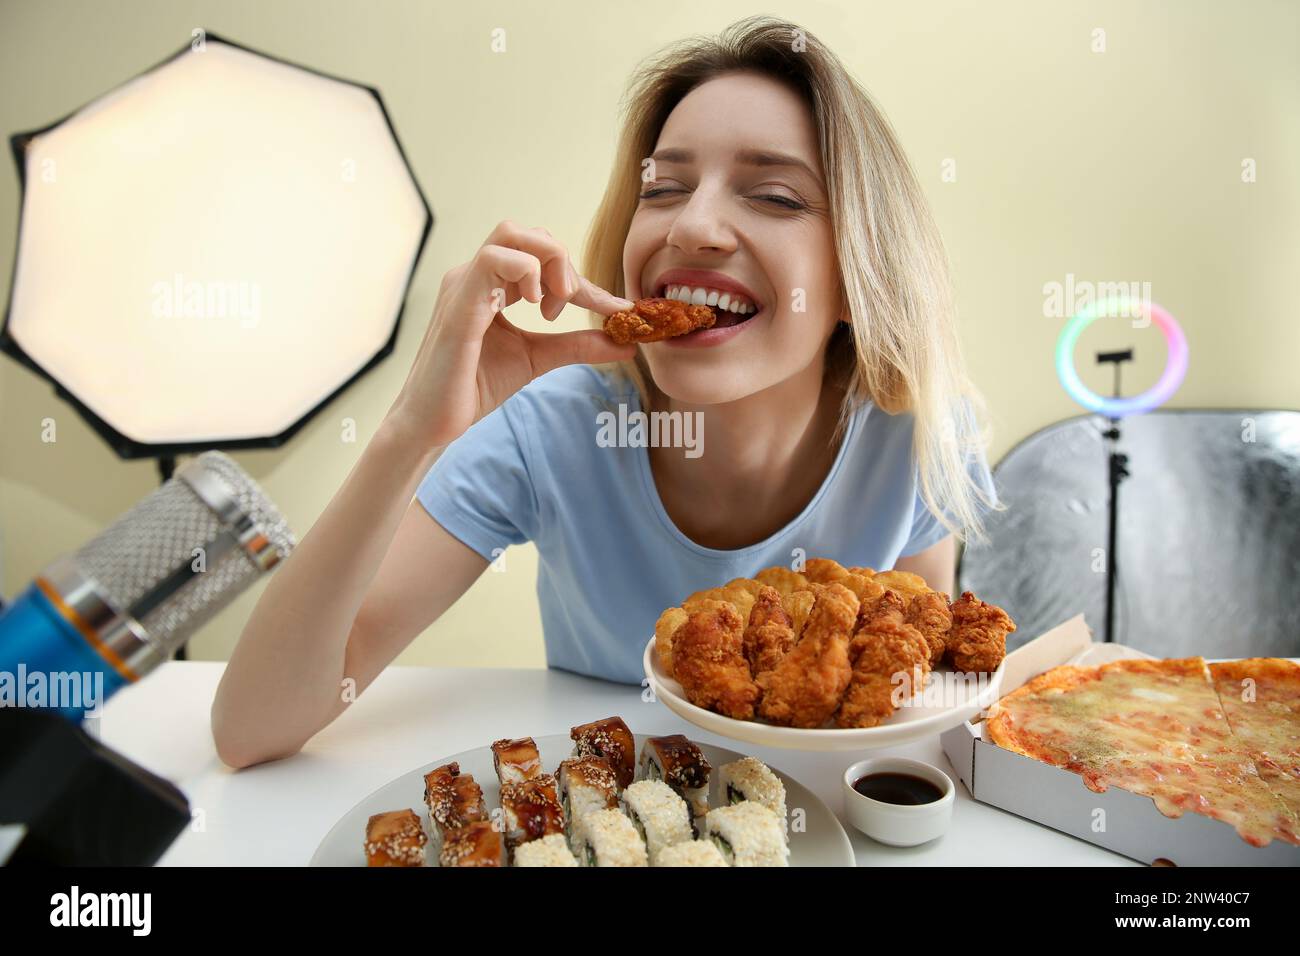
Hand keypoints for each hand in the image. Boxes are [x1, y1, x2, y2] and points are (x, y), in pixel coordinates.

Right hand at [388, 220, 634, 449]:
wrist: (435, 422)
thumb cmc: (475, 386)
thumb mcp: (538, 358)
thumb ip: (578, 345)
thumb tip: (626, 342)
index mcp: (491, 284)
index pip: (541, 260)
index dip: (583, 281)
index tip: (615, 309)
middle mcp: (475, 275)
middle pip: (524, 232)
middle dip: (561, 261)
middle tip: (573, 303)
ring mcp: (464, 285)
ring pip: (510, 235)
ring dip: (548, 261)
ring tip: (556, 304)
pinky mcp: (459, 304)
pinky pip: (493, 260)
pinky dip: (526, 272)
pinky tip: (537, 306)